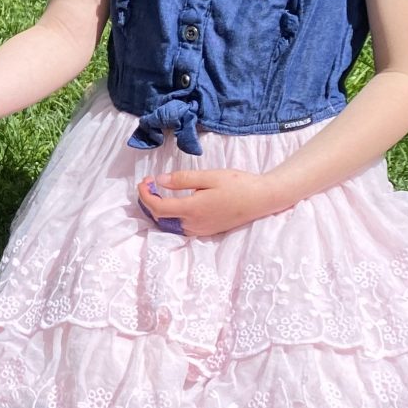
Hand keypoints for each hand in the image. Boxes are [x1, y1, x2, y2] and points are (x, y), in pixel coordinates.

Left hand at [137, 170, 285, 238]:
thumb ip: (183, 179)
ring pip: (170, 225)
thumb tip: (160, 181)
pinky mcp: (207, 231)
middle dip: (149, 201)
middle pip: (160, 218)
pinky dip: (171, 215)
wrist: (263, 199)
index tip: (144, 181)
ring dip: (159, 210)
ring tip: (157, 191)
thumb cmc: (238, 184)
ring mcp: (201, 230)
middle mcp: (194, 224)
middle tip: (150, 183)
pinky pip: (181, 227)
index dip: (145, 195)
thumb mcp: (209, 176)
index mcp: (192, 210)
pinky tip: (173, 202)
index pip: (158, 208)